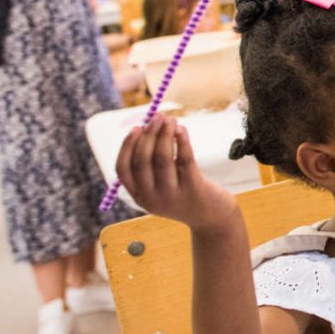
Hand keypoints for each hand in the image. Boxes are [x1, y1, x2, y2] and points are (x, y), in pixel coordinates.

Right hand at [116, 116, 238, 230]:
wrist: (212, 217)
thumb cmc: (184, 193)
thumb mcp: (161, 185)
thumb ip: (151, 163)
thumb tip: (148, 126)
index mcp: (138, 196)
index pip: (122, 169)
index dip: (127, 146)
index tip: (136, 127)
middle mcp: (151, 198)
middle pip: (142, 160)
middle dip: (148, 134)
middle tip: (157, 117)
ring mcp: (171, 194)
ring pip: (162, 158)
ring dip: (164, 134)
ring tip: (170, 119)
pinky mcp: (192, 188)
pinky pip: (184, 159)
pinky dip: (181, 141)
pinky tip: (181, 129)